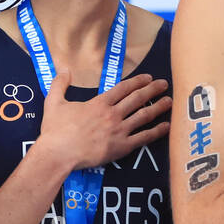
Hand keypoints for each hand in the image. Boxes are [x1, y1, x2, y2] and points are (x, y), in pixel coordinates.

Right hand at [39, 72, 170, 170]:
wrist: (58, 154)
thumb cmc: (55, 130)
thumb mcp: (53, 102)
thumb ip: (59, 84)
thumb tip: (64, 69)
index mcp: (99, 103)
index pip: (123, 88)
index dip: (137, 81)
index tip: (148, 78)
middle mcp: (113, 114)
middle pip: (138, 99)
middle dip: (153, 89)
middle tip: (164, 84)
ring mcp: (119, 131)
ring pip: (144, 116)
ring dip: (158, 107)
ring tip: (169, 101)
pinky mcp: (122, 147)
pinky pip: (144, 138)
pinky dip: (157, 131)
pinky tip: (166, 126)